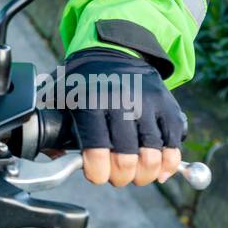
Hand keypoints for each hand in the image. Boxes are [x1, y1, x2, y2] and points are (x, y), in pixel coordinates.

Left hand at [59, 49, 185, 187]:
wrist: (116, 50)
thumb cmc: (85, 80)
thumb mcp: (63, 95)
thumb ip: (55, 125)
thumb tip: (53, 157)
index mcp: (91, 101)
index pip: (96, 150)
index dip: (97, 172)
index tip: (96, 175)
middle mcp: (122, 102)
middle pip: (126, 159)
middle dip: (120, 177)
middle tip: (116, 176)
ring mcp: (148, 104)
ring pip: (152, 157)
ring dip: (144, 175)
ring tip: (137, 175)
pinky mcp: (169, 106)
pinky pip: (173, 146)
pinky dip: (169, 165)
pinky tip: (159, 169)